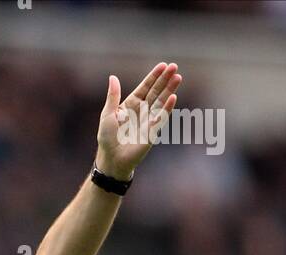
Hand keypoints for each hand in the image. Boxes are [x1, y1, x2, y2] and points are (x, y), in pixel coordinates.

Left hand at [96, 62, 182, 179]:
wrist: (112, 158)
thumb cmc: (107, 138)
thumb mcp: (108, 114)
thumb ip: (113, 96)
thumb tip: (113, 77)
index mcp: (131, 104)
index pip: (145, 87)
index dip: (154, 76)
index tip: (163, 65)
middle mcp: (142, 110)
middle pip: (156, 91)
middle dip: (165, 79)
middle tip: (175, 67)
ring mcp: (148, 120)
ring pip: (161, 102)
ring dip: (170, 90)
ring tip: (178, 77)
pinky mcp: (152, 131)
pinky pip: (161, 118)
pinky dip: (167, 108)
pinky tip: (173, 97)